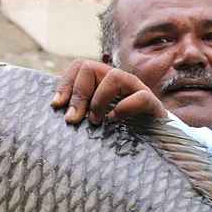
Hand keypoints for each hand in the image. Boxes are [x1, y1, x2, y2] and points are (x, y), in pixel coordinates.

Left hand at [52, 59, 167, 124]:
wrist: (155, 145)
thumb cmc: (120, 133)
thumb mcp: (95, 121)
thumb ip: (79, 113)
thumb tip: (55, 110)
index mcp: (102, 82)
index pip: (80, 66)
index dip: (65, 83)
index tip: (56, 106)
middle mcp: (119, 81)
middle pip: (90, 67)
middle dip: (78, 94)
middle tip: (73, 119)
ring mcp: (137, 90)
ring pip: (114, 76)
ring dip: (98, 100)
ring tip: (95, 121)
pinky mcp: (153, 105)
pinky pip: (139, 97)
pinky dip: (124, 108)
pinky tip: (114, 121)